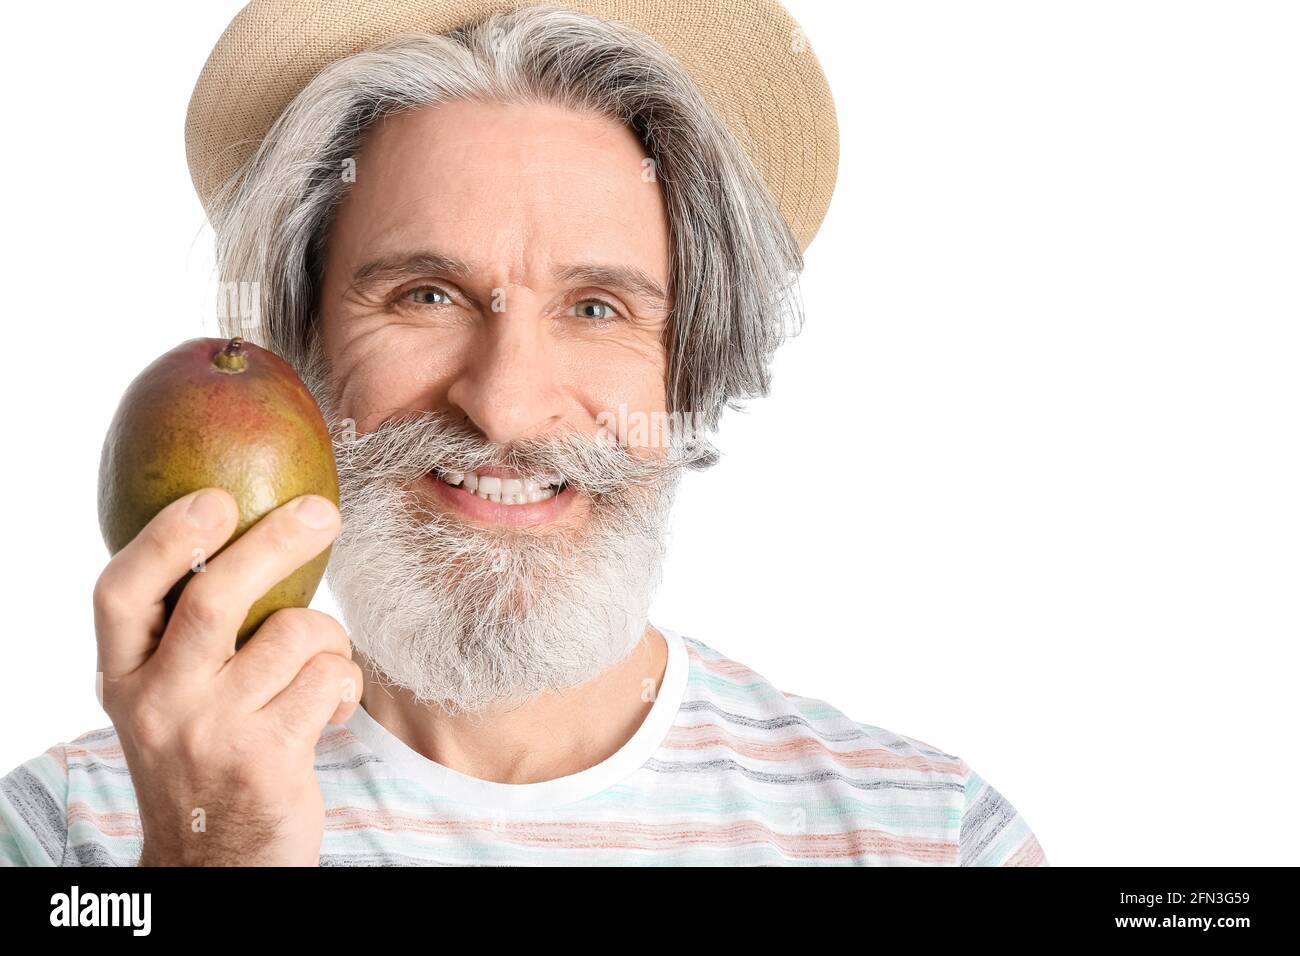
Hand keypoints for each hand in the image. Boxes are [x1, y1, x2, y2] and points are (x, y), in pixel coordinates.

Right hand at [93, 488, 360, 865]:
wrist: (215, 863)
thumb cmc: (204, 757)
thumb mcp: (167, 698)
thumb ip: (182, 633)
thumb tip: (242, 529)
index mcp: (124, 677)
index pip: (121, 592)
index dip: (165, 538)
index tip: (214, 499)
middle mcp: (157, 702)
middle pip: (216, 597)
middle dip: (276, 541)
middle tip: (321, 512)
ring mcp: (211, 732)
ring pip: (295, 633)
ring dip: (328, 637)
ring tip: (320, 667)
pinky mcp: (267, 757)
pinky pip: (329, 678)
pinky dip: (345, 683)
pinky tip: (330, 709)